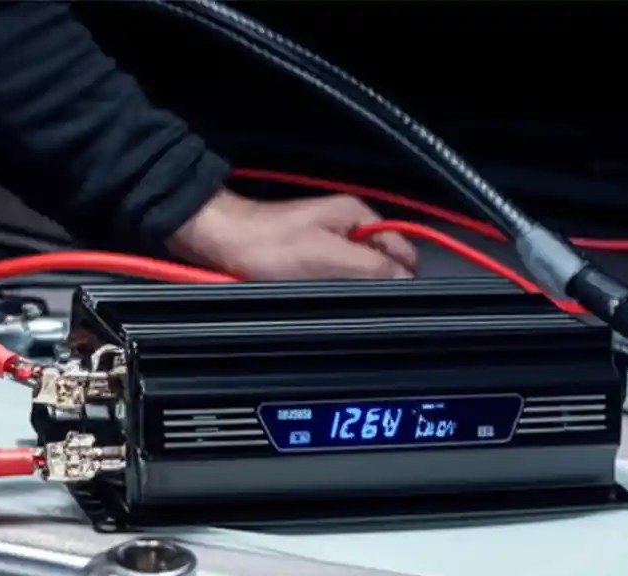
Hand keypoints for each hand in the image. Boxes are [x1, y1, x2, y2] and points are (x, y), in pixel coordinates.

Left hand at [167, 188, 417, 279]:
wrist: (220, 240)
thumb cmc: (267, 244)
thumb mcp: (329, 257)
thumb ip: (373, 269)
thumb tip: (407, 285)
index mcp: (360, 217)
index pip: (404, 254)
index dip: (403, 281)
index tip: (392, 304)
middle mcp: (348, 227)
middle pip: (382, 268)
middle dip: (374, 289)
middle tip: (354, 305)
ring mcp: (327, 243)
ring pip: (356, 278)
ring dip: (348, 293)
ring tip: (328, 300)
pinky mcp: (307, 259)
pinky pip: (331, 281)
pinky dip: (327, 292)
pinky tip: (314, 298)